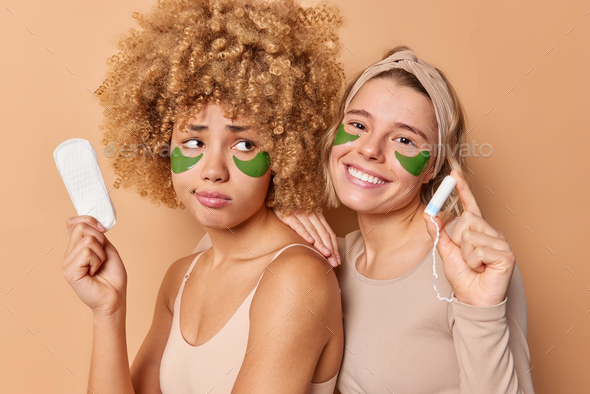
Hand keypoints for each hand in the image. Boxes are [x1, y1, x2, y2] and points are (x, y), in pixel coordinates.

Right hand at [62, 216, 127, 315]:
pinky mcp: (69, 271)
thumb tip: (89, 222)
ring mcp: (67, 262)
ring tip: (98, 267)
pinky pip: (86, 252)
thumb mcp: (107, 248)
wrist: (115, 296)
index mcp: (77, 247)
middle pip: (82, 227)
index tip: (102, 229)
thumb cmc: (112, 275)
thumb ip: (96, 234)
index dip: (89, 220)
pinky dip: (97, 261)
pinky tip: (94, 272)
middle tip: (102, 256)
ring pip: (87, 240)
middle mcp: (69, 253)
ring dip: (100, 254)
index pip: (75, 222)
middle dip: (100, 239)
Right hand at [273, 209, 339, 266]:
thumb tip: (321, 249)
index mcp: (317, 216)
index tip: (337, 260)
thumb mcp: (304, 218)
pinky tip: (310, 241)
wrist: (275, 196)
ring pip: (313, 230)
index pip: (329, 233)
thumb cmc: (289, 211)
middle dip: (330, 249)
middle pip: (323, 233)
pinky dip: (304, 233)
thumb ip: (313, 230)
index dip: (334, 247)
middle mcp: (311, 214)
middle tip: (334, 263)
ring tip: (326, 255)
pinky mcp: (287, 215)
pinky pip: (297, 225)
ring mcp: (299, 214)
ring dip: (320, 244)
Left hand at [423, 170, 514, 305]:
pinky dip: (473, 262)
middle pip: (467, 219)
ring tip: (475, 265)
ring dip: (465, 254)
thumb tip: (429, 214)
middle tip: (466, 256)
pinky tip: (482, 269)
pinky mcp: (506, 255)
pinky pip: (478, 250)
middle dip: (458, 239)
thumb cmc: (464, 277)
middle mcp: (492, 233)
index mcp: (478, 230)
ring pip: (470, 235)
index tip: (454, 173)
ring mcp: (501, 243)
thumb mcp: (446, 251)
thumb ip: (438, 233)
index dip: (462, 189)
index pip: (470, 205)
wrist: (473, 300)